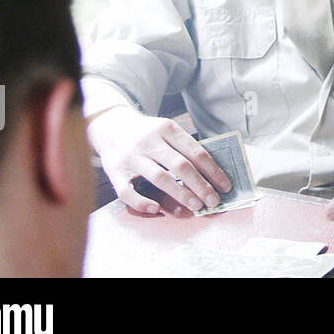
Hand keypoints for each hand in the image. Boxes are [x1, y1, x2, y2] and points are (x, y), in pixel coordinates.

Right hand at [88, 106, 231, 214]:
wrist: (109, 125)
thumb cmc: (146, 133)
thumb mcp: (165, 130)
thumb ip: (183, 147)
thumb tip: (210, 174)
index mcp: (167, 129)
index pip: (195, 151)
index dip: (213, 170)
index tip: (225, 186)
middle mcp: (149, 141)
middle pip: (180, 165)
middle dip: (200, 185)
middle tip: (214, 200)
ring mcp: (131, 156)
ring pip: (159, 177)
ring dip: (180, 194)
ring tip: (196, 206)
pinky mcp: (114, 171)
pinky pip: (127, 191)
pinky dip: (141, 202)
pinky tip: (156, 209)